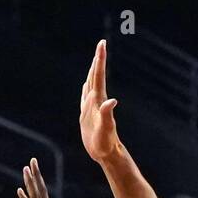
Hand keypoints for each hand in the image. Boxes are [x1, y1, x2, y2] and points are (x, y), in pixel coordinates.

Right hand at [80, 39, 121, 164]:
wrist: (105, 153)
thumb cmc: (106, 143)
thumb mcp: (106, 129)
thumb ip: (107, 114)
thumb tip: (112, 101)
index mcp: (99, 100)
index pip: (98, 76)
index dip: (100, 60)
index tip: (102, 44)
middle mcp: (97, 101)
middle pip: (96, 76)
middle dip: (98, 60)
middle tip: (101, 45)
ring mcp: (92, 108)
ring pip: (91, 85)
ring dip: (92, 72)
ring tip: (95, 60)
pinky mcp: (88, 115)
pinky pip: (85, 97)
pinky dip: (85, 88)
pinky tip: (86, 86)